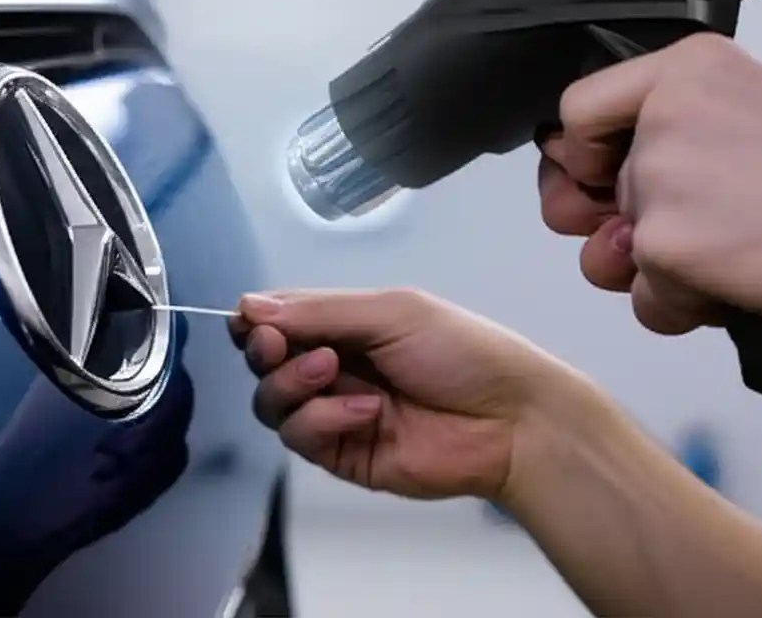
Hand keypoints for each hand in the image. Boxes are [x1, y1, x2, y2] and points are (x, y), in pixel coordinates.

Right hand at [230, 289, 591, 500]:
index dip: (255, 322)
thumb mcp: (391, 313)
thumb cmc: (463, 352)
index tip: (249, 322)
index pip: (277, 321)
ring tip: (331, 372)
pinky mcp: (342, 455)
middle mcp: (332, 368)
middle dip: (264, 352)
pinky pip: (301, 438)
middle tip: (279, 345)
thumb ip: (318, 311)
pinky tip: (366, 412)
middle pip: (263, 363)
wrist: (514, 421)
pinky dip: (323, 421)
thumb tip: (247, 306)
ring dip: (291, 384)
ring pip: (272, 403)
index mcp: (343, 326)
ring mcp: (334, 413)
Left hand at [539, 33, 761, 334]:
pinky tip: (740, 282)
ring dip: (658, 272)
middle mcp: (663, 116)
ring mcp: (660, 181)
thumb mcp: (737, 121)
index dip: (588, 157)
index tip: (619, 175)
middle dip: (634, 229)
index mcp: (683, 71)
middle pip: (594, 195)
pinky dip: (687, 308)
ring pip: (613, 255)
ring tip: (730, 253)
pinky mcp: (666, 242)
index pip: (578, 112)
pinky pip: (646, 300)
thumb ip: (647, 147)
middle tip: (707, 226)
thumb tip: (566, 200)